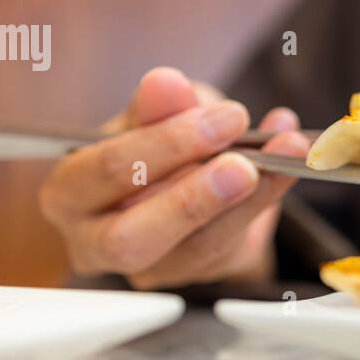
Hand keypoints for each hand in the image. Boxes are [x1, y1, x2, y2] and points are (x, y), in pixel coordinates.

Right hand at [38, 66, 308, 288]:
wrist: (176, 182)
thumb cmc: (147, 146)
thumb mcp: (147, 116)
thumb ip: (155, 106)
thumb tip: (166, 83)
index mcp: (69, 194)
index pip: (106, 173)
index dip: (166, 144)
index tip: (226, 116)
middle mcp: (95, 243)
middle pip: (134, 237)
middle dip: (193, 199)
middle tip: (244, 164)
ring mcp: (148, 269)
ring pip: (195, 248)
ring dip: (247, 200)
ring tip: (284, 154)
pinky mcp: (194, 276)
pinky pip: (232, 247)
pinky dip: (267, 200)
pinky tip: (290, 166)